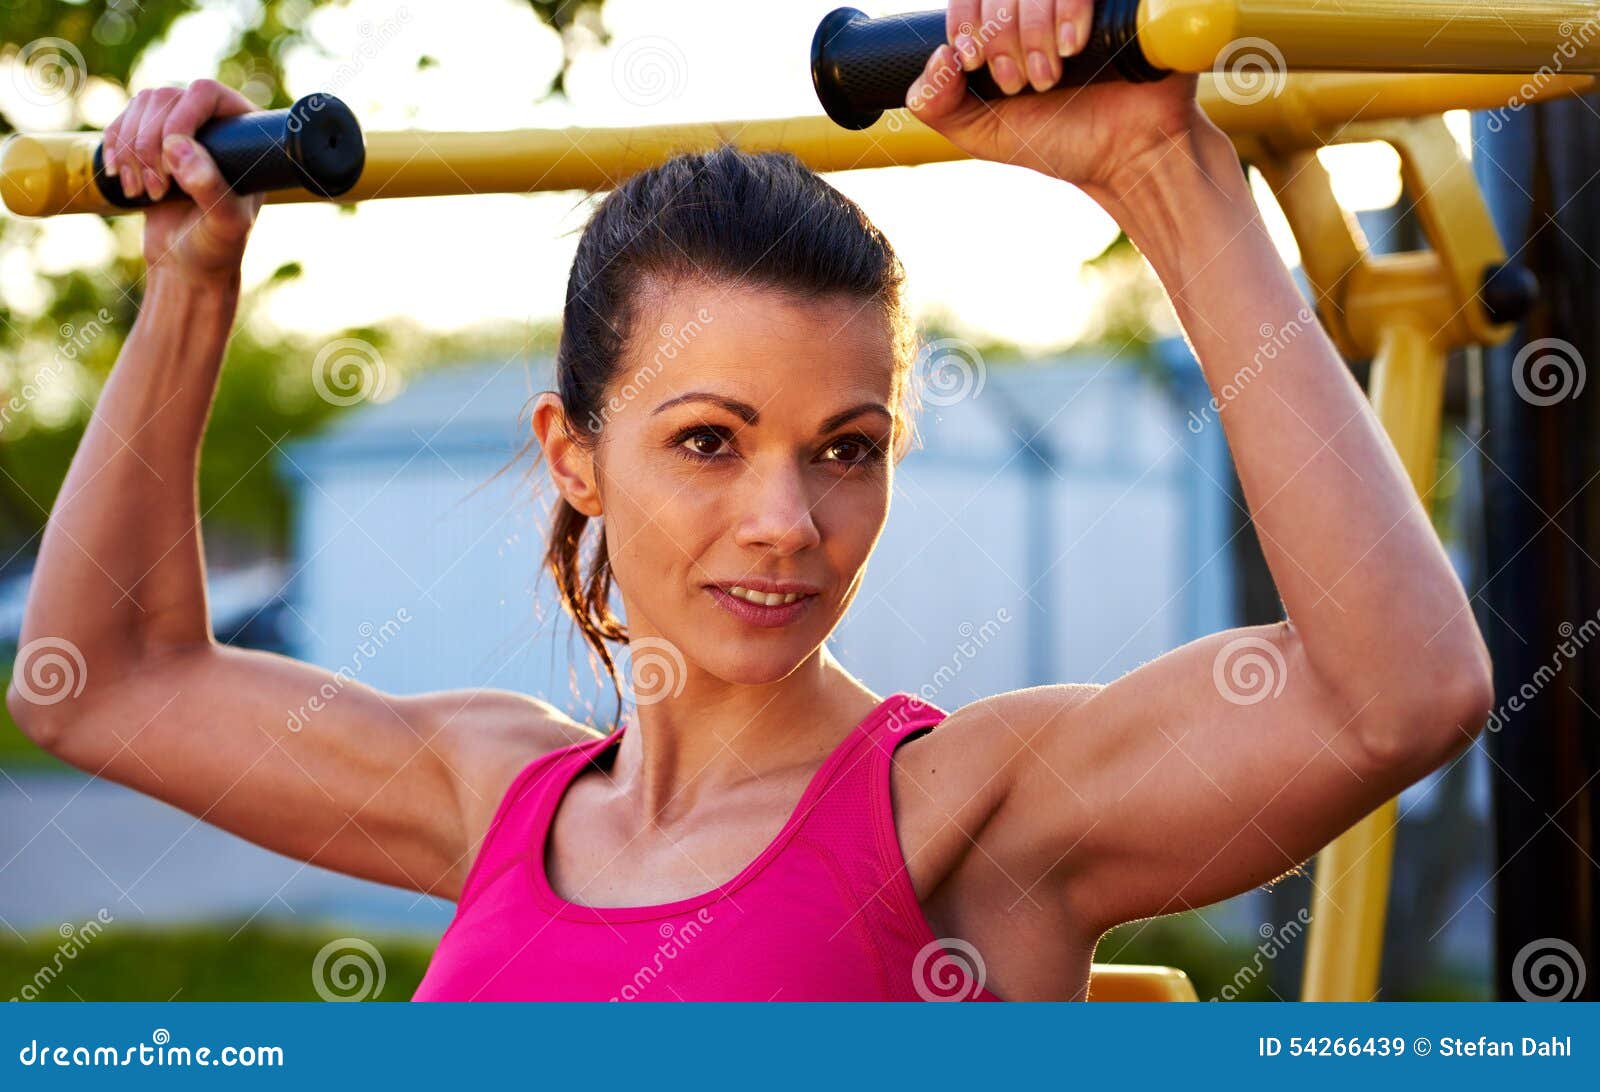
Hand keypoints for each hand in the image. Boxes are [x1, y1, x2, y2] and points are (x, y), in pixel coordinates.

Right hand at [102, 79, 263, 277]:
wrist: (189, 262)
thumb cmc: (217, 245)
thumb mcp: (224, 223)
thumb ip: (210, 188)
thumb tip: (178, 147)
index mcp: (245, 132)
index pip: (206, 93)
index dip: (181, 118)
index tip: (171, 163)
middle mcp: (214, 120)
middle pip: (166, 97)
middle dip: (151, 145)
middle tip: (158, 190)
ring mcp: (179, 125)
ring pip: (141, 106)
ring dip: (131, 150)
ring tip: (141, 191)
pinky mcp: (150, 139)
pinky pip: (121, 123)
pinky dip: (114, 150)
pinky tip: (119, 178)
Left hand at [905, 1, 1210, 203]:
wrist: (1127, 156)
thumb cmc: (1060, 140)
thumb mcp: (984, 131)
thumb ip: (940, 105)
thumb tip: (937, 58)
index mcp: (1007, 21)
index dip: (965, 21)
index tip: (973, 62)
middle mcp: (1043, 5)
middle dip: (1000, 34)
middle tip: (1018, 82)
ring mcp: (1082, 1)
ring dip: (1034, 30)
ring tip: (1049, 77)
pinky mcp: (1120, 1)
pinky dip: (1070, 9)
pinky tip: (1073, 47)